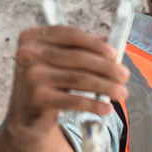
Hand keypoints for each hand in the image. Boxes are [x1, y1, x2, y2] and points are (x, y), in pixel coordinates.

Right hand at [6, 25, 129, 134]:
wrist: (25, 116)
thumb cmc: (46, 83)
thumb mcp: (56, 61)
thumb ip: (77, 48)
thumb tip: (108, 40)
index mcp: (32, 37)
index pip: (70, 35)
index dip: (96, 44)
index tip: (115, 54)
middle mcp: (28, 54)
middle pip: (79, 58)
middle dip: (107, 67)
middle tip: (125, 75)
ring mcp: (31, 77)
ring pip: (80, 79)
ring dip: (106, 86)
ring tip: (121, 93)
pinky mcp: (38, 99)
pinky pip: (74, 100)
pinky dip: (94, 104)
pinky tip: (106, 108)